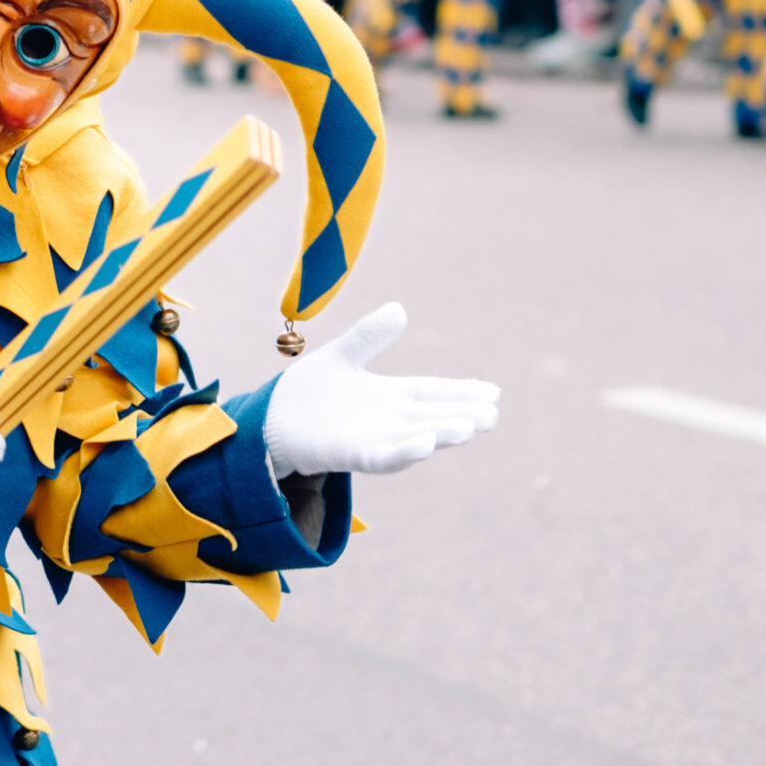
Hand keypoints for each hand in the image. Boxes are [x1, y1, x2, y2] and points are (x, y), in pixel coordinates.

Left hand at [263, 303, 499, 477]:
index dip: (462, 392)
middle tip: (493, 415)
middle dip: (462, 416)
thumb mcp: (342, 354)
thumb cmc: (310, 391)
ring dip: (442, 433)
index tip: (494, 392)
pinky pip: (381, 456)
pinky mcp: (349, 454)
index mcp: (389, 396)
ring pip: (414, 437)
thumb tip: (399, 309)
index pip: (432, 392)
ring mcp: (371, 439)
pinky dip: (404, 452)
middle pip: (432, 416)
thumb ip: (369, 335)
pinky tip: (425, 443)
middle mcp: (387, 420)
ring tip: (471, 427)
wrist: (271, 418)